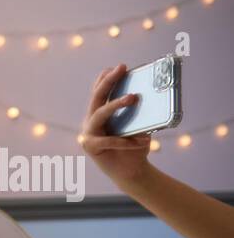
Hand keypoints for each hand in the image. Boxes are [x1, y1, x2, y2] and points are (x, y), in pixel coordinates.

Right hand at [80, 63, 151, 185]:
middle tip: (121, 68)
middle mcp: (90, 121)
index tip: (118, 66)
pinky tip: (143, 141)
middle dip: (108, 81)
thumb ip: (137, 113)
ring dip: (116, 104)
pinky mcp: (91, 147)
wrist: (131, 171)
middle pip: (96, 97)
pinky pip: (109, 140)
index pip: (99, 92)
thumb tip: (149, 94)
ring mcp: (88, 133)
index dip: (106, 78)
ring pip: (100, 114)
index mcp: (100, 114)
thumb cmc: (134, 147)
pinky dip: (127, 141)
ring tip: (133, 97)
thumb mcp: (139, 126)